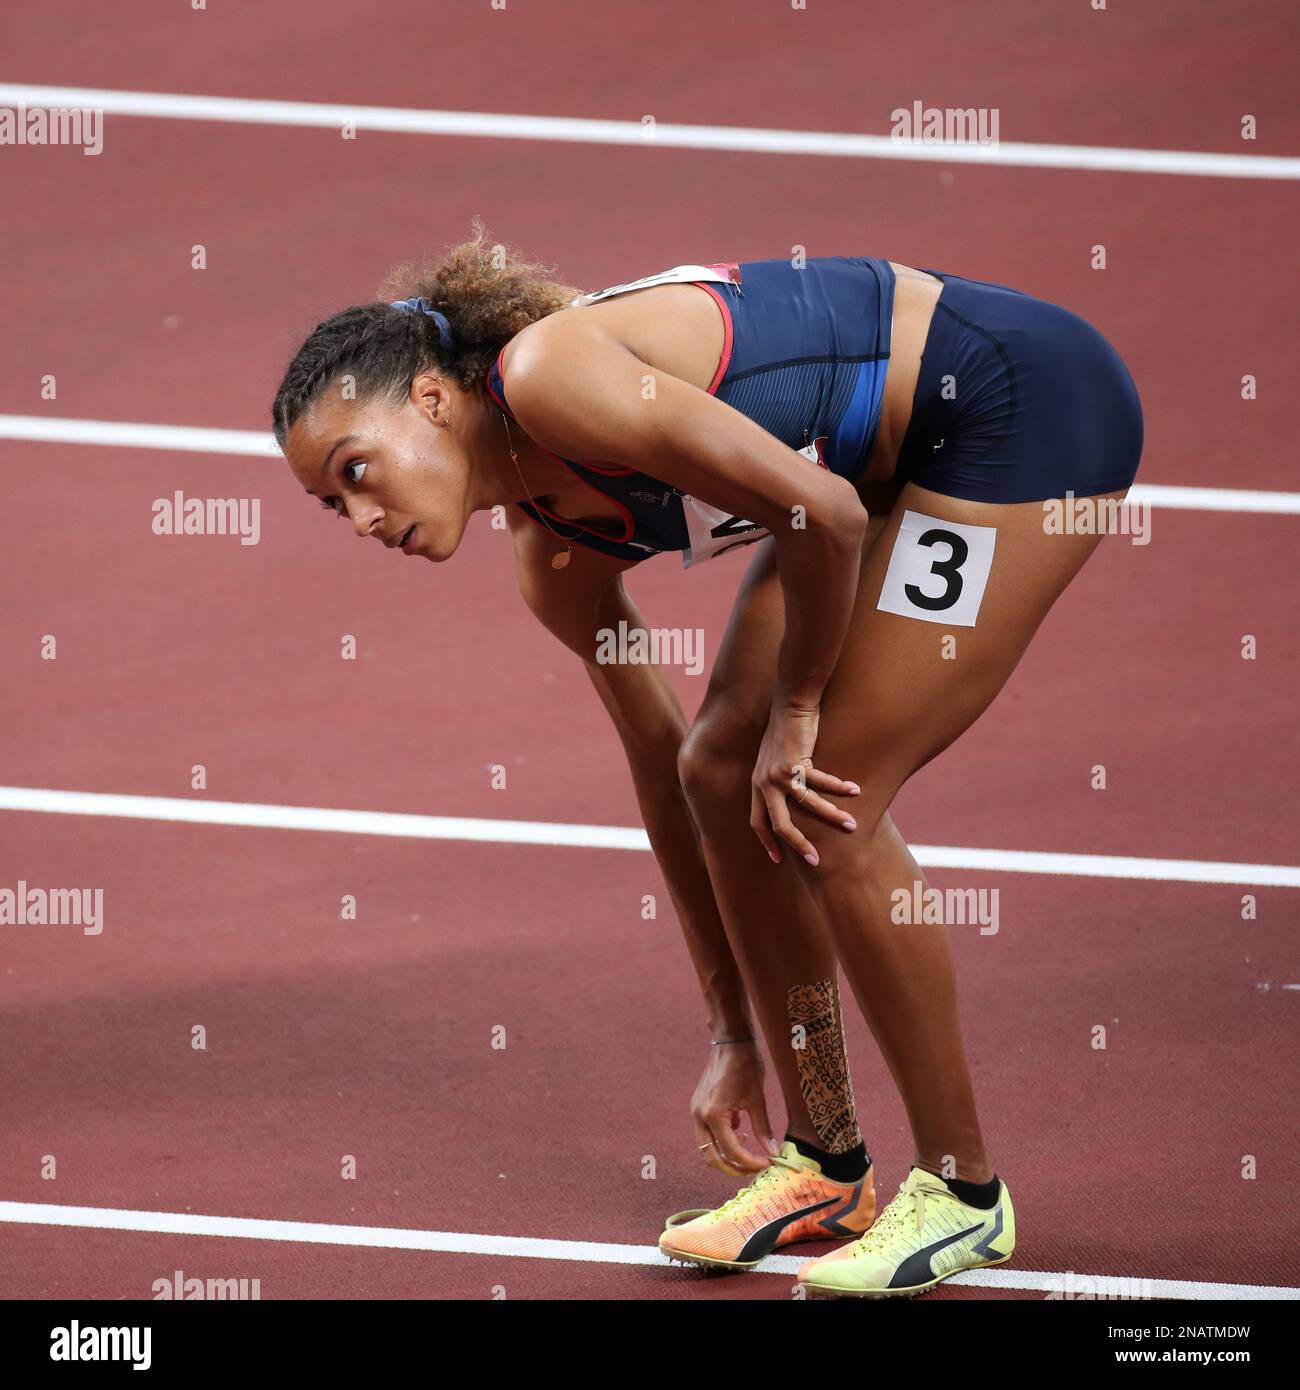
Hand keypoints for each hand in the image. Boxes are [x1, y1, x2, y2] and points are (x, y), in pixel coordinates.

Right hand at [691, 1040, 777, 1176]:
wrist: (730, 1041)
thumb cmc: (745, 1065)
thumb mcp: (757, 1099)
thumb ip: (763, 1129)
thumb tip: (773, 1153)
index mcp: (714, 1114)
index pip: (732, 1151)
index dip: (751, 1162)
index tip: (767, 1162)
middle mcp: (699, 1115)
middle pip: (712, 1157)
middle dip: (734, 1167)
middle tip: (755, 1168)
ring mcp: (696, 1111)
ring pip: (707, 1147)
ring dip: (726, 1155)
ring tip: (748, 1152)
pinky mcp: (698, 1106)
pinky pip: (707, 1133)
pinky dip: (721, 1140)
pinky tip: (740, 1130)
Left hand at [750, 701, 858, 866]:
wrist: (789, 706)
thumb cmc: (785, 733)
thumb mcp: (773, 762)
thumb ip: (777, 783)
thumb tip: (792, 802)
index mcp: (757, 786)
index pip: (757, 822)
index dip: (767, 842)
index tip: (778, 859)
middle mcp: (764, 783)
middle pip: (779, 824)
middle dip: (798, 844)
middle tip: (815, 861)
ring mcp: (778, 774)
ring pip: (807, 805)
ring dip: (831, 816)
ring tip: (850, 825)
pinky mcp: (795, 762)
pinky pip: (821, 782)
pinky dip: (839, 788)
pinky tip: (855, 791)